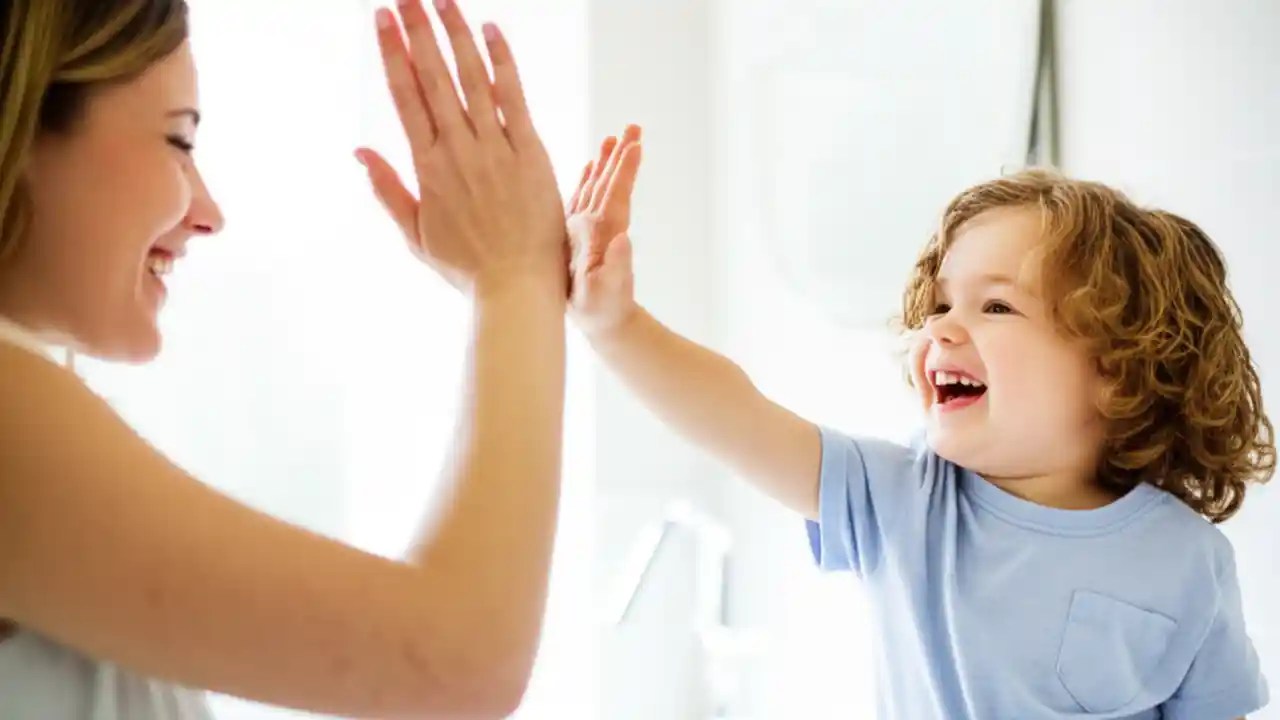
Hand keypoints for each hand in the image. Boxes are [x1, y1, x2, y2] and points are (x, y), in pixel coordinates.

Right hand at [358, 0, 565, 296]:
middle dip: (417, 30)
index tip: (381, 19)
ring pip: (472, 79)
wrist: (517, 287)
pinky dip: (503, 62)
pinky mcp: (531, 153)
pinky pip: (514, 98)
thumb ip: (387, 189)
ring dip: (456, 34)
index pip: (404, 97)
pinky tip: (491, 30)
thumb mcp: (415, 235)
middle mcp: (459, 151)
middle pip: (433, 77)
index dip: (392, 53)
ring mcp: (496, 149)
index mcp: (427, 168)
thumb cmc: (467, 267)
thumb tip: (358, 150)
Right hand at [566, 125, 642, 336]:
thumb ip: (617, 267)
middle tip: (633, 126)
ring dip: (605, 162)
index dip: (624, 170)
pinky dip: (585, 180)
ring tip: (612, 136)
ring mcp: (589, 230)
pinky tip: (587, 165)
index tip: (635, 144)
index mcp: (604, 234)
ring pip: (597, 187)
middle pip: (610, 183)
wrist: (603, 324)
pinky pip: (581, 200)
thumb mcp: (606, 293)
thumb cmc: (602, 312)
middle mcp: (599, 227)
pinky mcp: (578, 236)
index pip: (616, 195)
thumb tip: (624, 239)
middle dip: (620, 155)